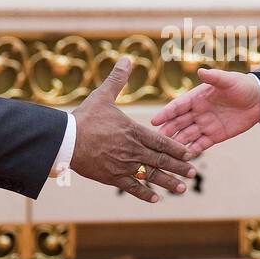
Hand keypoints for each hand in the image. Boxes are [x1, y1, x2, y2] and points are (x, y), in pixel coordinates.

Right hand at [70, 56, 196, 201]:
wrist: (66, 140)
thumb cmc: (85, 117)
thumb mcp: (103, 95)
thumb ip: (117, 79)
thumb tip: (127, 59)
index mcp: (134, 131)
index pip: (162, 141)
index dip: (177, 148)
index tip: (190, 153)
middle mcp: (133, 150)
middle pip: (161, 160)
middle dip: (179, 167)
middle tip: (193, 173)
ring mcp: (123, 165)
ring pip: (150, 175)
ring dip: (167, 182)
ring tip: (182, 188)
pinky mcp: (112, 177)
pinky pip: (132, 187)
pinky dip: (144, 194)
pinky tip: (156, 199)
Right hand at [150, 67, 259, 155]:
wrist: (259, 100)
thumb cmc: (242, 86)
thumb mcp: (228, 81)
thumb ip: (214, 78)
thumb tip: (201, 71)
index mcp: (196, 98)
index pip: (177, 106)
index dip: (166, 113)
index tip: (154, 121)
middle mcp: (197, 112)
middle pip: (178, 123)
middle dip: (167, 131)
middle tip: (155, 140)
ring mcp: (205, 125)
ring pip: (187, 135)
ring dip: (177, 143)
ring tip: (166, 153)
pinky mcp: (214, 136)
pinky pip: (201, 145)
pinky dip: (192, 151)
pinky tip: (184, 159)